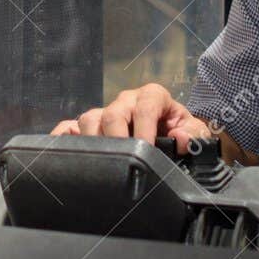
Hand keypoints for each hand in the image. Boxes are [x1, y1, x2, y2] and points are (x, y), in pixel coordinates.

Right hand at [51, 82, 213, 150]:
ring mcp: (105, 112)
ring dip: (93, 141)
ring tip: (102, 161)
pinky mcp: (90, 125)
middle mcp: (126, 101)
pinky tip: (63, 153)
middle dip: (116, 138)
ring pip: (90, 119)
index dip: (144, 129)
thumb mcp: (196, 133)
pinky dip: (62, 138)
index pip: (145, 107)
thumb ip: (194, 135)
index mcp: (152, 96)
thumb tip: (180, 139)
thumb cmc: (182, 132)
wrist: (172, 136)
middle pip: (113, 114)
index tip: (147, 150)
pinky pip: (69, 126)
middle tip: (123, 160)